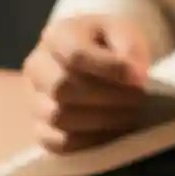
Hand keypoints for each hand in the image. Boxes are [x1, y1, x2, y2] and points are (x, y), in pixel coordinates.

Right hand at [22, 14, 150, 152]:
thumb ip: (130, 49)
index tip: (140, 77)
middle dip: (107, 97)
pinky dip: (89, 141)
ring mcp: (34, 99)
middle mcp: (37, 67)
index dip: (109, 69)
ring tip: (129, 114)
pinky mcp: (40, 128)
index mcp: (57, 35)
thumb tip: (134, 76)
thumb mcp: (124, 33)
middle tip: (138, 98)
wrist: (98, 60)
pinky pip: (58, 143)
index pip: (75, 55)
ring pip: (59, 117)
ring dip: (101, 120)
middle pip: (62, 88)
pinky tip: (112, 131)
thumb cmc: (111, 45)